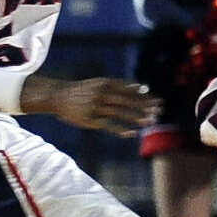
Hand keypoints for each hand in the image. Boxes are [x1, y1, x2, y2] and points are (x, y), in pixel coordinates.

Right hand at [23, 77, 162, 136]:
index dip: (144, 97)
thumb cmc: (84, 90)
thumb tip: (141, 87)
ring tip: (150, 122)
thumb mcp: (101, 83)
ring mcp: (96, 106)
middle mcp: (102, 93)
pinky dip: (120, 129)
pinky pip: (108, 125)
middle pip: (127, 101)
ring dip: (136, 118)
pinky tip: (131, 133)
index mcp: (106, 83)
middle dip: (144, 106)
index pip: (130, 90)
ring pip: (120, 113)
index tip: (158, 102)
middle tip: (159, 111)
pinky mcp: (90, 119)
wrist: (58, 96)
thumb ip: (121, 86)